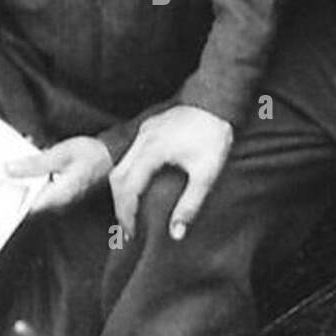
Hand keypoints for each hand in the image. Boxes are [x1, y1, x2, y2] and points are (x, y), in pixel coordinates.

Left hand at [5, 136, 112, 213]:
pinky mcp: (61, 193)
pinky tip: (33, 163)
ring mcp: (60, 200)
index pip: (24, 207)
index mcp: (57, 196)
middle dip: (14, 185)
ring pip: (33, 193)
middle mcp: (58, 203)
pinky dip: (34, 177)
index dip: (8, 198)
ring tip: (17, 164)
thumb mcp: (60, 154)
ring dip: (24, 179)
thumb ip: (35, 164)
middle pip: (27, 201)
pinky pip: (41, 188)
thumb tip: (10, 169)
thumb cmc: (91, 155)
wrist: (112, 156)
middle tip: (3, 170)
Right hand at [109, 104, 233, 240]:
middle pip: (117, 178)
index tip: (132, 232)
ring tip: (130, 213)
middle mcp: (142, 140)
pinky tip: (137, 188)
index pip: (128, 188)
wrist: (218, 102)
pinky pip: (128, 155)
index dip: (127, 213)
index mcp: (152, 151)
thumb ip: (190, 205)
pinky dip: (127, 176)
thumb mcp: (206, 175)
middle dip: (120, 205)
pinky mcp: (148, 130)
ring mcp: (143, 133)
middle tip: (128, 228)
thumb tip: (177, 233)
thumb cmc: (214, 137)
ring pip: (119, 165)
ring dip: (121, 191)